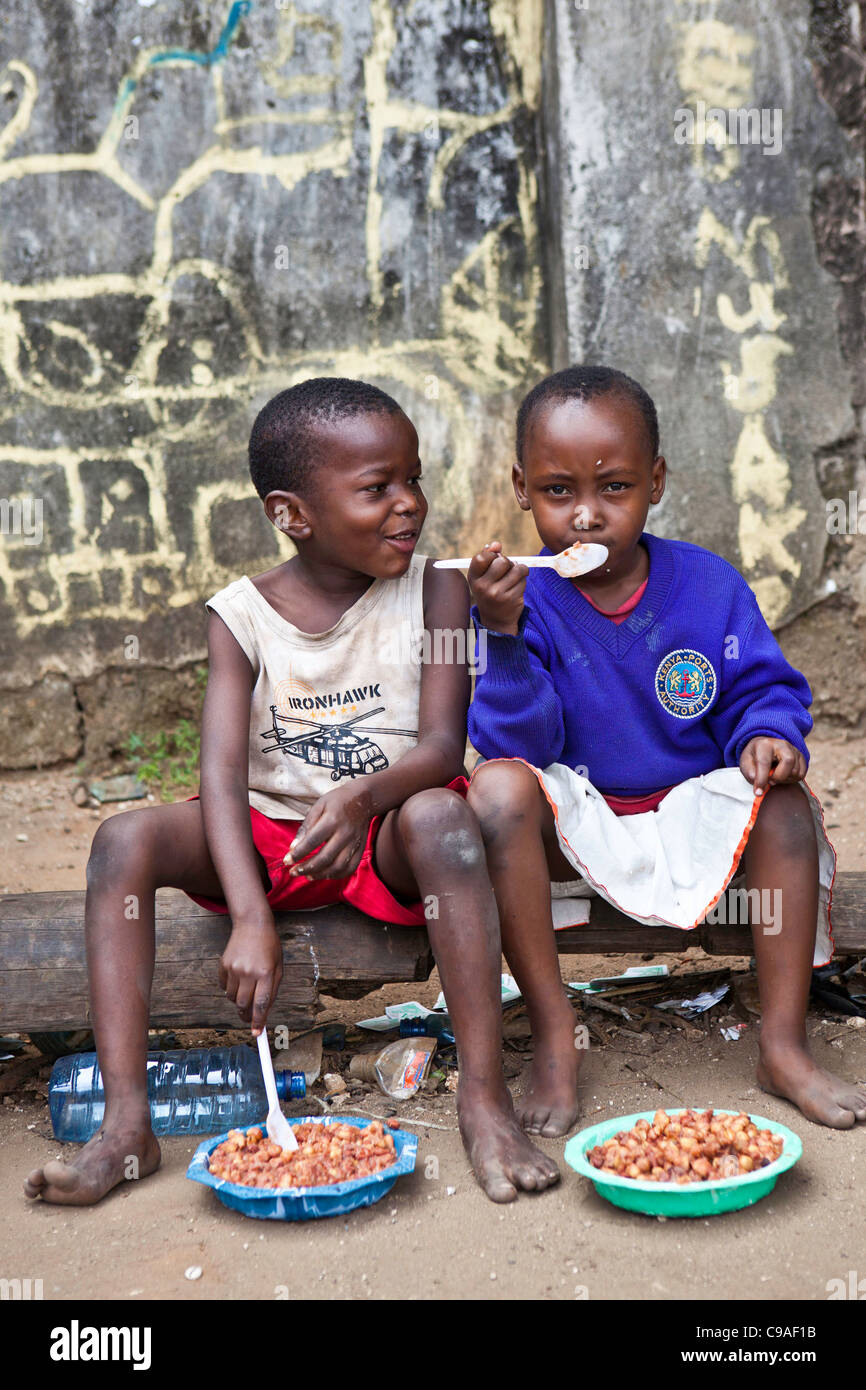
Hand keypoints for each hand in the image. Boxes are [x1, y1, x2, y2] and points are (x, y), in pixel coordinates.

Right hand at [218, 913, 282, 1035]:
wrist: (252, 925)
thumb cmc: (269, 948)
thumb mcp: (278, 968)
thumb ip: (271, 990)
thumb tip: (263, 1013)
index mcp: (266, 973)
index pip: (261, 1004)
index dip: (258, 1021)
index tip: (256, 1033)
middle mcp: (249, 972)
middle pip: (244, 1005)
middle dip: (246, 1015)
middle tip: (249, 1018)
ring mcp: (234, 968)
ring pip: (233, 998)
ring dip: (239, 1001)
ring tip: (246, 990)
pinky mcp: (223, 965)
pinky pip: (224, 987)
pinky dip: (230, 989)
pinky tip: (238, 978)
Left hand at [283, 783, 372, 880]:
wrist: (364, 799)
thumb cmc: (337, 801)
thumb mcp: (318, 806)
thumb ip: (306, 827)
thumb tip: (293, 847)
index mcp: (332, 820)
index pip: (312, 841)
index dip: (298, 854)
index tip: (287, 861)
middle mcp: (345, 833)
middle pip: (325, 858)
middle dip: (306, 868)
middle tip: (293, 872)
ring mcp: (355, 843)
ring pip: (338, 867)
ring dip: (320, 875)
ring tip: (307, 876)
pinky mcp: (361, 849)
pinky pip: (350, 868)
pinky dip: (336, 875)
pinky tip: (324, 874)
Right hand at [468, 541, 527, 634]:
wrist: (496, 620)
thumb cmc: (489, 591)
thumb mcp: (483, 576)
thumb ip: (488, 557)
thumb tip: (496, 544)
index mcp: (473, 579)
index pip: (482, 557)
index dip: (491, 554)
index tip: (494, 559)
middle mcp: (483, 587)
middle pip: (502, 561)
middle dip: (507, 562)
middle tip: (505, 571)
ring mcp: (498, 594)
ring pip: (516, 568)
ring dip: (518, 569)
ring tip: (513, 577)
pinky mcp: (512, 598)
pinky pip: (523, 579)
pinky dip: (522, 580)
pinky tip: (516, 587)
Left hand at [739, 737, 806, 795]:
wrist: (765, 749)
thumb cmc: (754, 757)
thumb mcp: (746, 762)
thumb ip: (750, 772)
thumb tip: (757, 782)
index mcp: (765, 744)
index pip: (764, 762)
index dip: (761, 779)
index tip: (758, 792)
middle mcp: (782, 744)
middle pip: (788, 761)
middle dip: (779, 776)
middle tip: (770, 781)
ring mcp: (793, 750)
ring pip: (796, 770)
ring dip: (785, 780)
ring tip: (775, 777)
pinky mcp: (801, 757)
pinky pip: (801, 774)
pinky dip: (792, 779)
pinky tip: (783, 776)